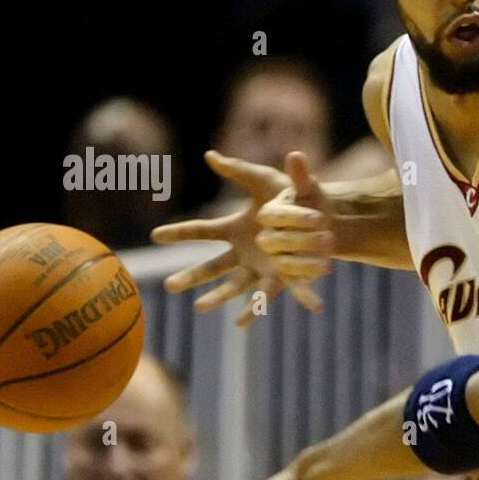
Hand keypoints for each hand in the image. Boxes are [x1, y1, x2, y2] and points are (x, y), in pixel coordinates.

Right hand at [151, 150, 323, 325]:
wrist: (323, 214)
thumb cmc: (292, 196)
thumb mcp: (265, 180)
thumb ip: (238, 169)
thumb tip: (209, 155)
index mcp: (236, 228)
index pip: (202, 231)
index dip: (179, 233)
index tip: (155, 236)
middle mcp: (244, 250)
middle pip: (212, 266)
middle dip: (191, 276)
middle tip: (170, 286)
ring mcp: (260, 266)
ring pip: (234, 285)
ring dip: (217, 297)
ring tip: (199, 308)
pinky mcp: (279, 276)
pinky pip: (265, 295)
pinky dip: (254, 309)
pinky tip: (241, 324)